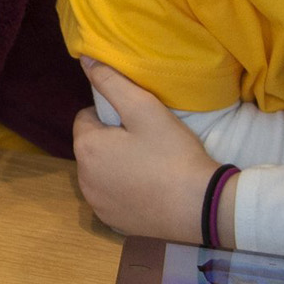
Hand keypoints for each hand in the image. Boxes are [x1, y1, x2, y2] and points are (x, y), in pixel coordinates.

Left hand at [70, 59, 221, 241]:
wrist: (200, 208)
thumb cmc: (172, 155)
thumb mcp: (145, 109)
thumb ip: (112, 82)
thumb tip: (86, 60)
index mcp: (86, 148)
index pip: (86, 118)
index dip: (111, 115)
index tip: (138, 122)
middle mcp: (83, 178)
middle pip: (92, 146)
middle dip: (112, 140)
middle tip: (147, 142)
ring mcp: (97, 204)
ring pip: (100, 172)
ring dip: (116, 166)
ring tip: (150, 165)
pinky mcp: (112, 223)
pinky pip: (111, 197)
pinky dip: (124, 191)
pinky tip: (150, 189)